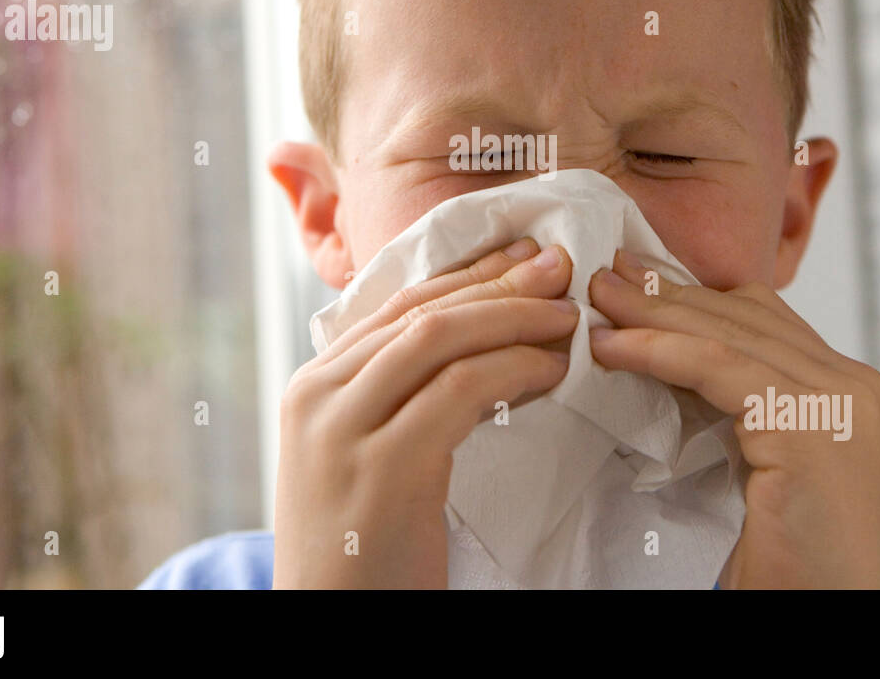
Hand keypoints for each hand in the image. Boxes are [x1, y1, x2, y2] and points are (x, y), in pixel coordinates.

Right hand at [273, 238, 578, 587]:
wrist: (326, 623)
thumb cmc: (361, 547)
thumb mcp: (362, 454)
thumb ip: (396, 396)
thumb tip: (481, 340)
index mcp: (312, 385)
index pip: (398, 306)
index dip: (467, 274)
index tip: (521, 256)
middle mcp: (317, 395)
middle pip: (421, 312)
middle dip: (498, 282)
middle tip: (558, 265)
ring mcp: (344, 429)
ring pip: (440, 337)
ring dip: (514, 318)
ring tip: (567, 318)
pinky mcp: (385, 467)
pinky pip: (461, 391)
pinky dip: (513, 370)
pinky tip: (549, 371)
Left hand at [588, 251, 879, 587]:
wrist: (825, 617)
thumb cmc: (786, 555)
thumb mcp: (756, 457)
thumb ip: (733, 403)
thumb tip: (661, 351)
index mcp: (847, 388)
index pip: (761, 317)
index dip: (692, 293)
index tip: (632, 276)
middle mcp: (854, 384)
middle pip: (743, 316)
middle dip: (664, 293)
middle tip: (602, 273)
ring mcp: (840, 403)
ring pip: (726, 335)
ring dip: (650, 314)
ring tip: (593, 303)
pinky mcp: (812, 430)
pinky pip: (719, 370)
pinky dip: (658, 352)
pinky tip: (612, 347)